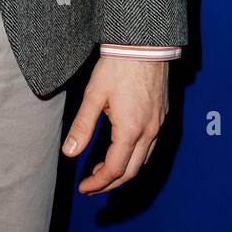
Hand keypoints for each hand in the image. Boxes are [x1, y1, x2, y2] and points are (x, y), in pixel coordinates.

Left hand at [61, 55, 168, 193]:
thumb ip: (82, 126)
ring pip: (144, 160)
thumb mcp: (94, 95)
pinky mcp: (162, 115)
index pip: (115, 169)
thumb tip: (69, 152)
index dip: (98, 183)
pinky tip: (123, 150)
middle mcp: (149, 132)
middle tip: (91, 187)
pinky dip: (136, 157)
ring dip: (124, 171)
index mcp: (130, 130)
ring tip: (103, 171)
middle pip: (132, 171)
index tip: (84, 188)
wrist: (144, 43)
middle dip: (110, 183)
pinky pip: (151, 146)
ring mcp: (158, 124)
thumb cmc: (118, 65)